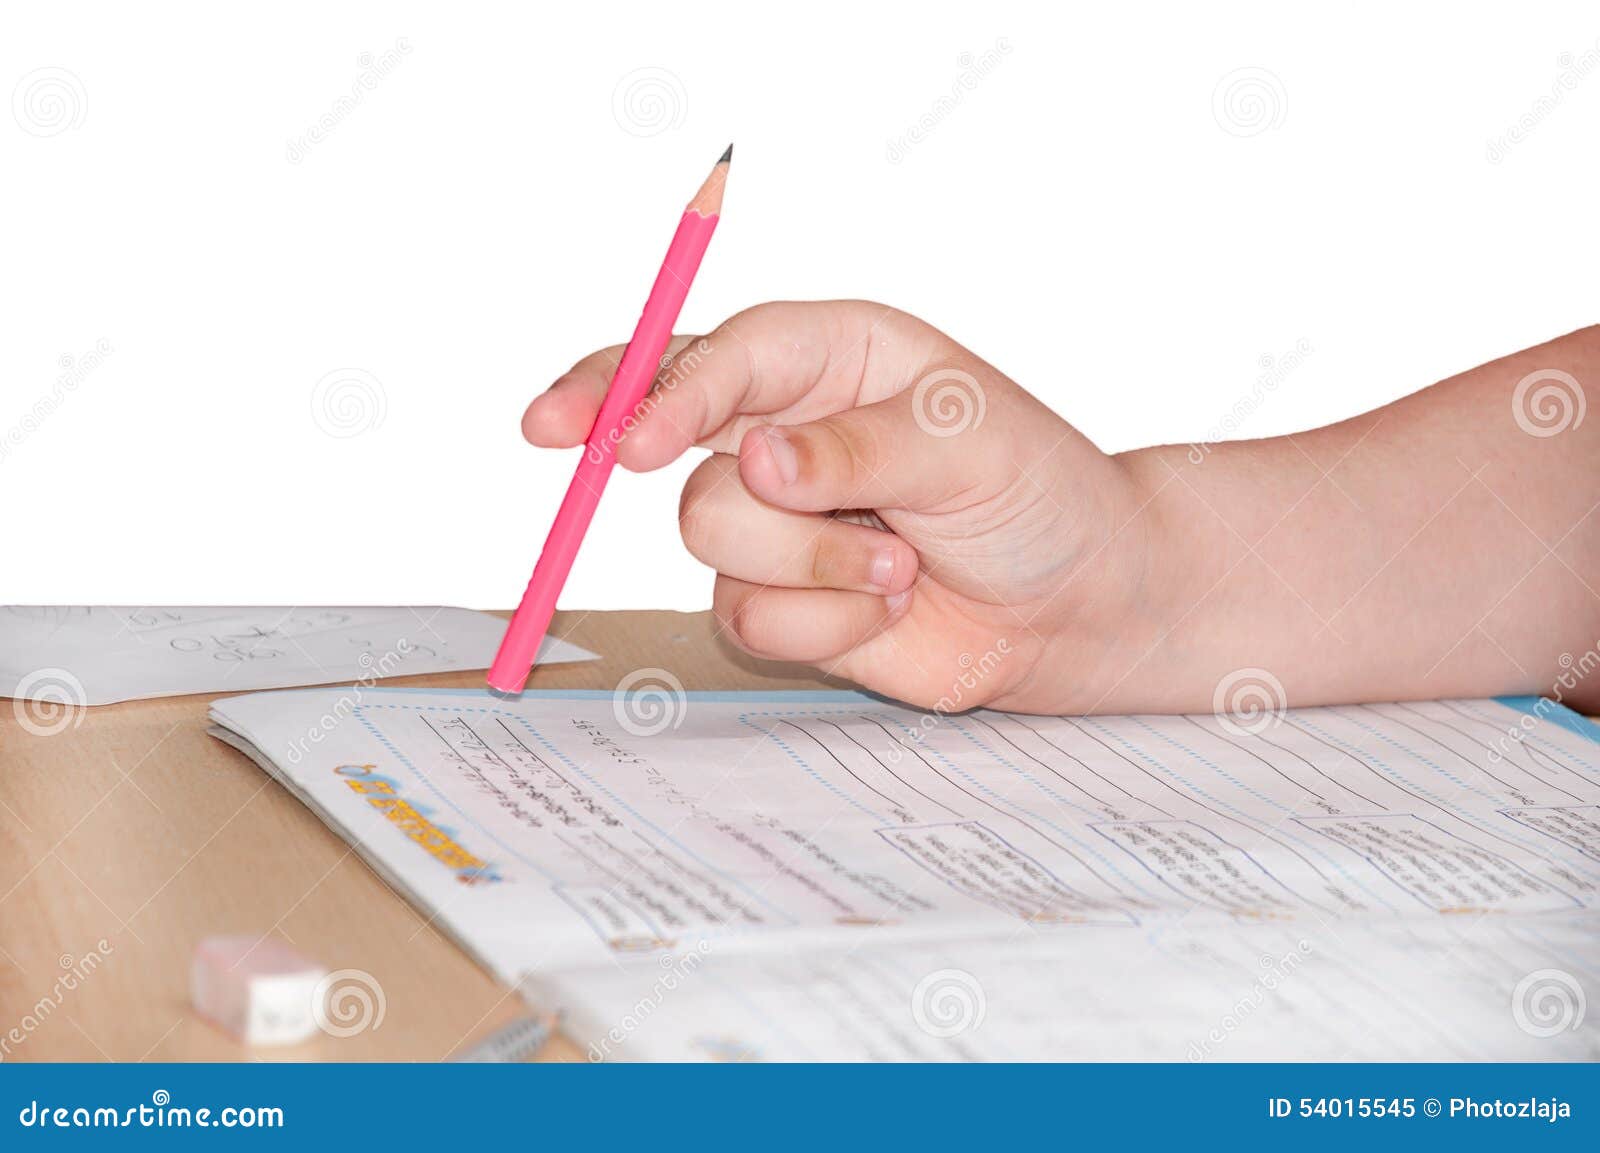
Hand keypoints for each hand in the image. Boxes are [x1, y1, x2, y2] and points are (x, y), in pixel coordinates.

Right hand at [522, 301, 1153, 711]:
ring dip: (810, 561)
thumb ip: (859, 447)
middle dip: (649, 444)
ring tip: (902, 563)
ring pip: (711, 534)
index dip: (660, 387)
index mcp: (833, 359)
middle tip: (619, 453)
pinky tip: (891, 605)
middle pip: (672, 435)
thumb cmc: (1038, 498)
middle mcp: (788, 430)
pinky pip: (747, 618)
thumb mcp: (968, 444)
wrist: (1077, 609)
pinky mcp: (782, 601)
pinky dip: (824, 624)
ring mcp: (778, 521)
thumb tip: (757, 461)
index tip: (632, 436)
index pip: (721, 355)